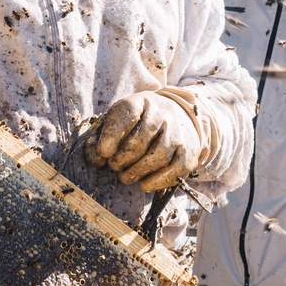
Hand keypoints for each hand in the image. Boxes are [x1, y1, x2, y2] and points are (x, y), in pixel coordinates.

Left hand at [84, 90, 205, 191]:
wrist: (179, 114)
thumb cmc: (140, 121)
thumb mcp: (119, 119)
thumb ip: (102, 137)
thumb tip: (96, 158)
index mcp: (140, 102)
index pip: (126, 115)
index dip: (111, 136)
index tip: (104, 152)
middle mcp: (162, 114)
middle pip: (140, 140)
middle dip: (122, 158)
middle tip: (114, 166)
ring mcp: (178, 132)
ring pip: (159, 155)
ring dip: (138, 171)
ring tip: (126, 176)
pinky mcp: (190, 150)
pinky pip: (177, 169)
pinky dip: (158, 180)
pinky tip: (144, 184)